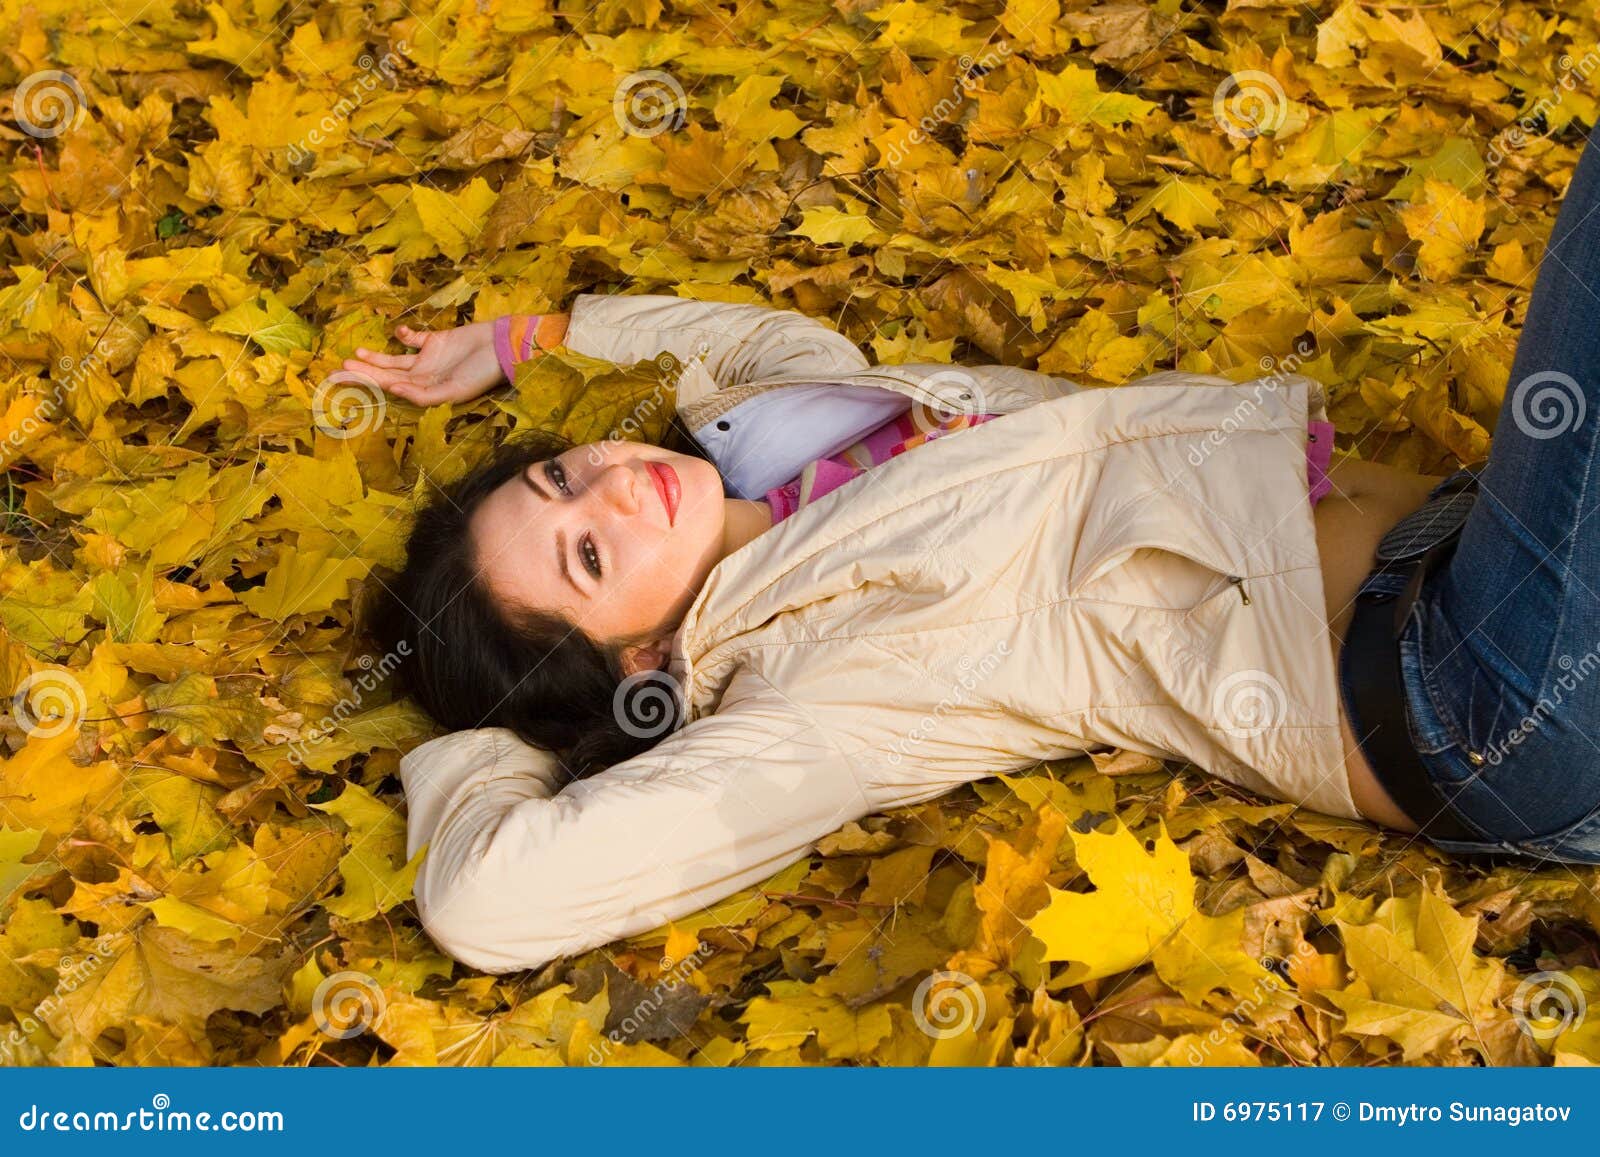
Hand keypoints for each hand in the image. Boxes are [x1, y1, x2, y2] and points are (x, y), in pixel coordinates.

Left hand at [341, 321, 504, 406]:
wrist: (502, 347)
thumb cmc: (483, 373)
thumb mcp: (455, 390)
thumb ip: (424, 394)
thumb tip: (393, 388)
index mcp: (426, 390)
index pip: (389, 389)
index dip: (367, 385)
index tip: (345, 382)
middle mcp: (424, 376)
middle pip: (386, 375)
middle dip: (363, 374)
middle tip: (336, 372)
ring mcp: (429, 358)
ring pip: (395, 360)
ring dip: (376, 358)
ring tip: (355, 355)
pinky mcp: (437, 340)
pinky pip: (415, 339)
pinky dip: (404, 335)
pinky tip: (398, 332)